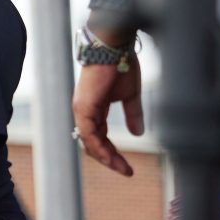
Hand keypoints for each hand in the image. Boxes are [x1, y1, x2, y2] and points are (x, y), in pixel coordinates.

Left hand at [73, 56, 141, 176]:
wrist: (114, 48)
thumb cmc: (121, 66)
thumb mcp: (130, 96)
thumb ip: (133, 115)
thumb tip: (138, 134)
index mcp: (94, 109)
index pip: (101, 138)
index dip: (113, 153)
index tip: (128, 167)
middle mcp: (85, 112)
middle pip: (93, 144)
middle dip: (109, 159)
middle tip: (126, 171)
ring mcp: (82, 110)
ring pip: (89, 142)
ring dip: (105, 157)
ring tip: (121, 168)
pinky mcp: (83, 106)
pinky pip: (88, 133)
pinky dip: (98, 147)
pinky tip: (110, 157)